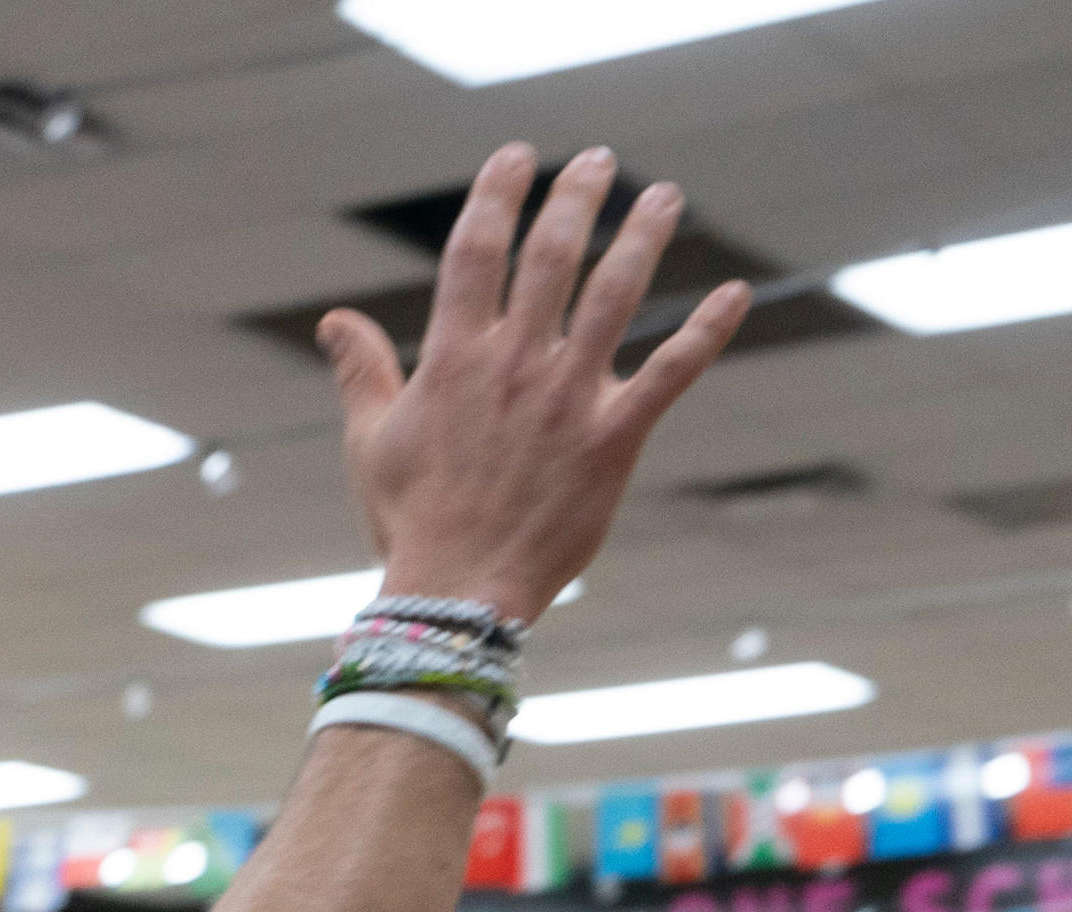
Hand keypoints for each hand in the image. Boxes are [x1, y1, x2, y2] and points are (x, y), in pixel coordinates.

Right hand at [322, 145, 748, 630]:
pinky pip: (671, 374)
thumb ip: (361, 371)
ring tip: (664, 198)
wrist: (455, 593)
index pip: (476, 251)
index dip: (497, 195)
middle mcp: (514, 365)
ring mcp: (567, 398)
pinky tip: (737, 294)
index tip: (516, 158)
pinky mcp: (612, 439)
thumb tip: (334, 320)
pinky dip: (708, 331)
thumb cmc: (410, 520)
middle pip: (551, 256)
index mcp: (453, 358)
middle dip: (576, 198)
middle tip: (597, 161)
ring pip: (616, 296)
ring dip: (643, 238)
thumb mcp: (371, 439)